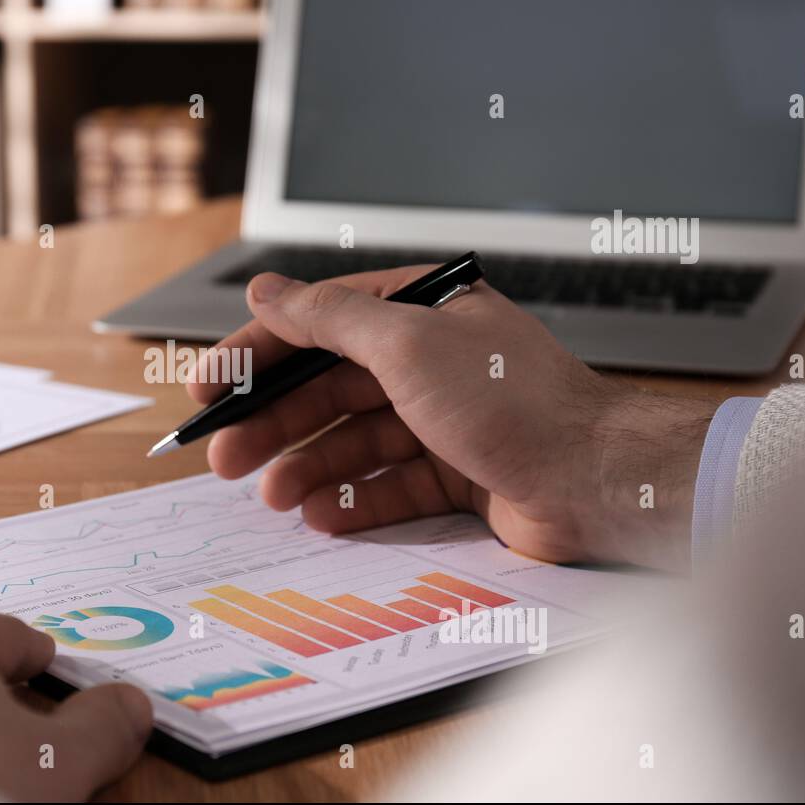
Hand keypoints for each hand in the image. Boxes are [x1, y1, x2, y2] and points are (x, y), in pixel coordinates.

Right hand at [187, 267, 714, 569]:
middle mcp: (429, 361)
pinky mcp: (455, 475)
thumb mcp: (406, 344)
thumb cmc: (512, 401)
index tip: (207, 387)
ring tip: (272, 497)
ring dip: (307, 468)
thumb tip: (266, 289)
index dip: (256, 355)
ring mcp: (442, 419)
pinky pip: (387, 485)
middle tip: (223, 458)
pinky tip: (321, 515)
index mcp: (419, 313)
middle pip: (329, 389)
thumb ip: (328, 317)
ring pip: (353, 441)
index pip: (318, 325)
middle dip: (274, 424)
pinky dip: (353, 499)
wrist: (597, 481)